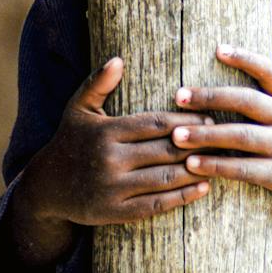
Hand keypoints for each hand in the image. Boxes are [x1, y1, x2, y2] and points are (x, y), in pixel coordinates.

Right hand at [17, 57, 212, 228]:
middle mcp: (109, 160)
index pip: (156, 124)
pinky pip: (155, 205)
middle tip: (226, 139)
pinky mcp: (114, 213)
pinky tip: (204, 187)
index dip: (187, 122)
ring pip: (165, 178)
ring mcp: (112, 188)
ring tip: (221, 162)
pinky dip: (183, 197)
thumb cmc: (70, 141)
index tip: (212, 118)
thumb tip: (118, 59)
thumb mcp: (78, 110)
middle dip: (199, 144)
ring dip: (197, 170)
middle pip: (166, 150)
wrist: (45, 188)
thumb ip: (97, 83)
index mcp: (106, 132)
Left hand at [171, 47, 271, 215]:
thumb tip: (229, 90)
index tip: (218, 49)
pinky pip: (242, 168)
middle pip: (247, 100)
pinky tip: (193, 164)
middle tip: (179, 95)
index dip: (245, 58)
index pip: (269, 71)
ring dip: (205, 135)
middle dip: (210, 97)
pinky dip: (216, 165)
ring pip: (241, 135)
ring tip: (176, 136)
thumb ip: (271, 104)